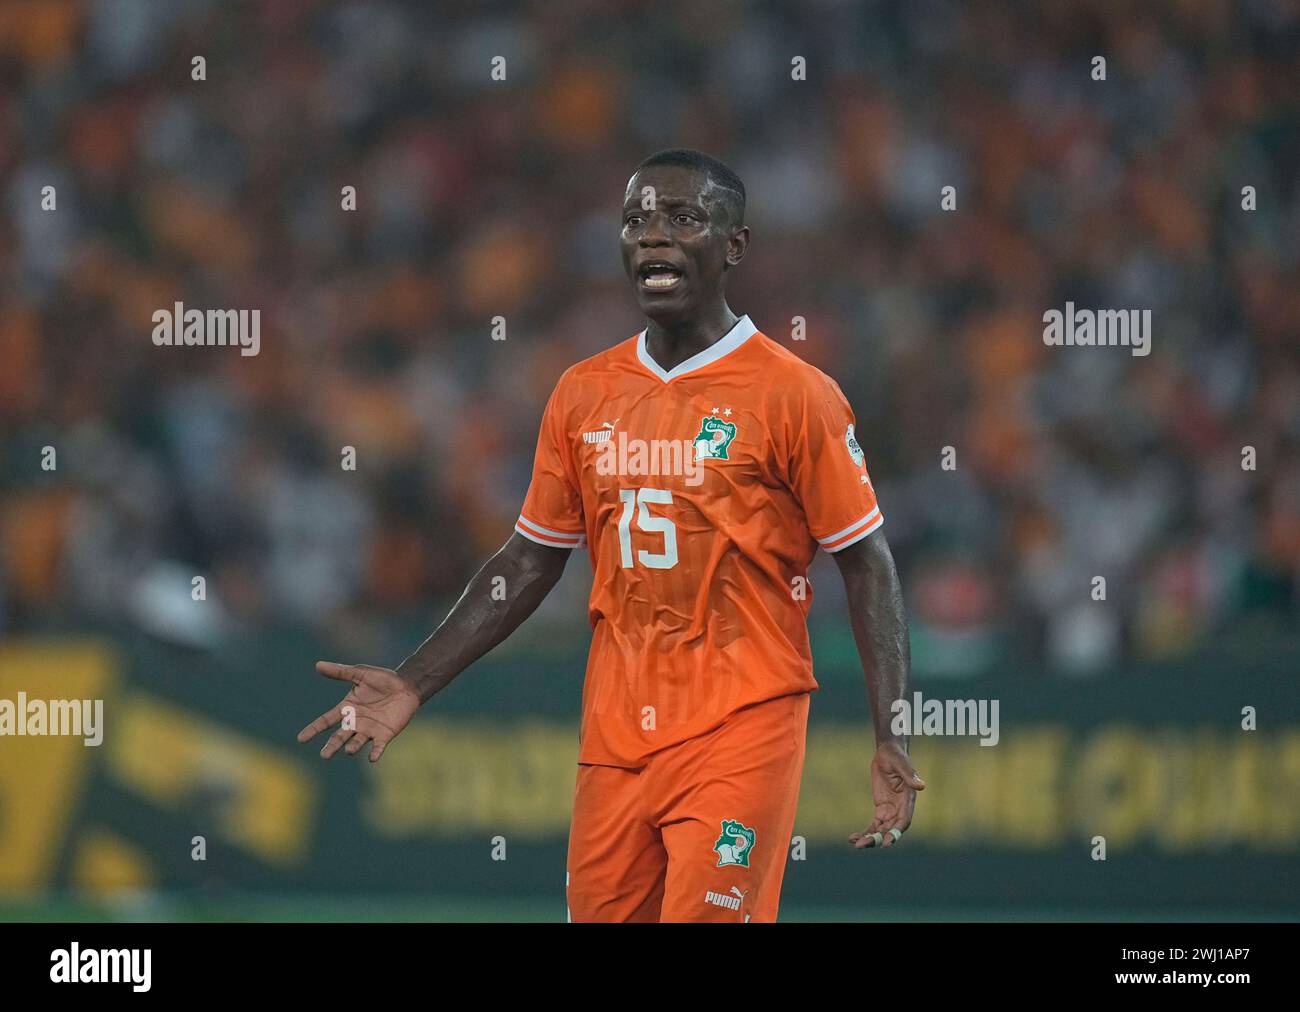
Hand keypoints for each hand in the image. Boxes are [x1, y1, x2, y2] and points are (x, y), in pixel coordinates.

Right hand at [296, 661, 419, 762]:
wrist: (407, 686)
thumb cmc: (383, 680)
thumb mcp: (361, 674)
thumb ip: (341, 672)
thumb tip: (318, 665)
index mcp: (347, 708)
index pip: (326, 720)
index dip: (314, 729)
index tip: (301, 738)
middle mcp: (356, 722)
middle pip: (340, 736)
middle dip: (332, 746)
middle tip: (324, 755)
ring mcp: (370, 730)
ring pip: (357, 742)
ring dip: (352, 747)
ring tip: (348, 751)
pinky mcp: (385, 735)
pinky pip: (378, 746)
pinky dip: (375, 752)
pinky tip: (372, 758)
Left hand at [850, 740, 924, 849]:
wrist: (887, 753)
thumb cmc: (896, 756)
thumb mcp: (901, 764)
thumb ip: (909, 776)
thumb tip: (921, 785)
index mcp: (908, 800)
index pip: (904, 821)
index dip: (896, 833)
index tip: (887, 843)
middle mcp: (900, 809)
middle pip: (890, 830)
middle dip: (878, 839)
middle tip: (862, 845)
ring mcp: (890, 811)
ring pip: (881, 830)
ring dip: (870, 839)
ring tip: (855, 844)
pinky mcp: (881, 809)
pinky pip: (874, 825)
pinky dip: (865, 832)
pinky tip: (852, 838)